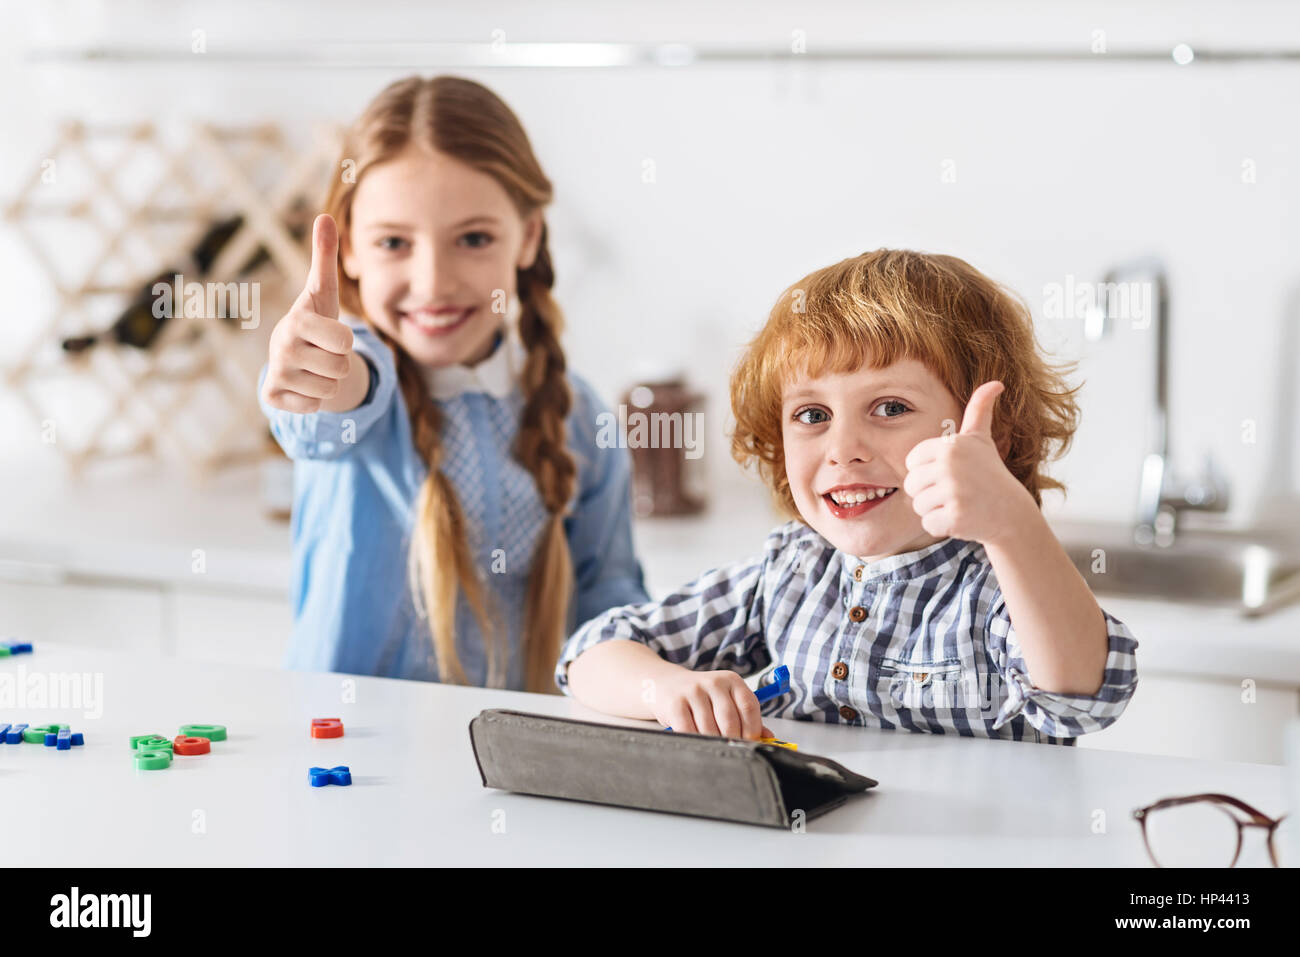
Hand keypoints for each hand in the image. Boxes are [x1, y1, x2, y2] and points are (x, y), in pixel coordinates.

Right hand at [260, 214, 355, 413]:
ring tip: (314, 366)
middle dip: (339, 362)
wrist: (293, 355)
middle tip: (324, 352)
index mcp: (297, 320)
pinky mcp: (273, 398)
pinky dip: (314, 399)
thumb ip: (325, 256)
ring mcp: (276, 373)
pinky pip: (314, 407)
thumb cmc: (315, 320)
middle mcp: (281, 347)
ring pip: (331, 389)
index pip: (346, 341)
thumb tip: (324, 215)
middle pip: (341, 368)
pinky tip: (303, 384)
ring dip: (329, 381)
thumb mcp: (325, 292)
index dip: (346, 340)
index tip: (330, 331)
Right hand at [651, 668, 773, 739]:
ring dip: (713, 743)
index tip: (751, 744)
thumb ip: (746, 717)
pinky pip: (688, 730)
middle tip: (731, 750)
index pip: (749, 706)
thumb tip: (768, 736)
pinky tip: (697, 743)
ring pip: (709, 728)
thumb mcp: (725, 700)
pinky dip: (695, 741)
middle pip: (730, 720)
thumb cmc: (702, 698)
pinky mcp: (675, 704)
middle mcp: (713, 682)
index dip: (753, 730)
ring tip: (714, 749)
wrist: (665, 685)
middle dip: (732, 740)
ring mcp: (693, 691)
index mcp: (732, 680)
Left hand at [902, 381, 1036, 545]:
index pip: (911, 463)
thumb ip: (980, 410)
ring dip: (935, 510)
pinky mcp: (955, 517)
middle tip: (957, 492)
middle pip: (911, 485)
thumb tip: (996, 382)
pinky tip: (962, 519)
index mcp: (950, 446)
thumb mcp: (981, 440)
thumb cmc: (989, 475)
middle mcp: (951, 465)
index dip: (926, 472)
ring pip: (918, 506)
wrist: (1011, 513)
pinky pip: (928, 524)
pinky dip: (942, 525)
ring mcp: (954, 492)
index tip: (950, 474)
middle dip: (929, 493)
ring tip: (960, 504)